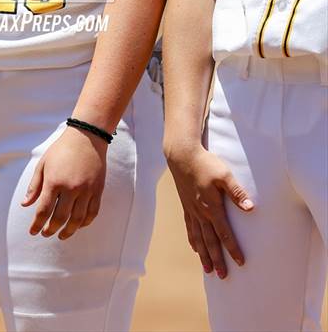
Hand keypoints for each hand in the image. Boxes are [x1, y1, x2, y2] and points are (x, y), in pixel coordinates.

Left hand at [21, 126, 107, 239]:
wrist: (86, 137)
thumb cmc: (61, 149)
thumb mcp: (43, 164)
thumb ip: (34, 186)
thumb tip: (25, 205)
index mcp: (54, 181)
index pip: (43, 211)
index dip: (37, 224)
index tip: (33, 232)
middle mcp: (71, 188)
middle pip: (60, 218)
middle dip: (50, 230)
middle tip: (46, 233)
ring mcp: (86, 190)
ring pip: (77, 219)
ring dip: (69, 231)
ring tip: (62, 235)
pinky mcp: (98, 190)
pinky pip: (92, 212)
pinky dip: (85, 222)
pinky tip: (78, 225)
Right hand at [166, 143, 253, 278]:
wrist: (182, 155)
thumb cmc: (205, 163)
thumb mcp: (224, 175)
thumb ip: (236, 192)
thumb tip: (250, 208)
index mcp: (211, 206)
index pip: (224, 232)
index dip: (232, 248)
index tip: (240, 262)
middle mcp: (200, 212)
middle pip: (209, 240)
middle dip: (216, 259)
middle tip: (222, 276)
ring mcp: (191, 209)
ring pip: (198, 237)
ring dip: (203, 254)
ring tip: (207, 269)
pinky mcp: (186, 205)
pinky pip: (189, 227)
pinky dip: (192, 239)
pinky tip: (194, 247)